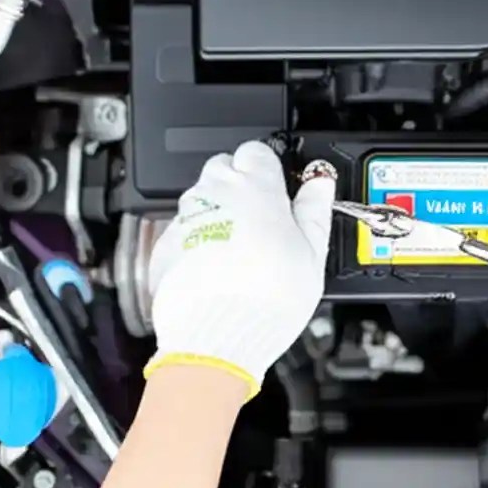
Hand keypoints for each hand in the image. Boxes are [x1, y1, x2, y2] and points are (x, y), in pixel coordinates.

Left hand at [144, 141, 334, 400]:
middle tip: (263, 220)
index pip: (258, 151)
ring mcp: (186, 218)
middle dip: (241, 185)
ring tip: (241, 249)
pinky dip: (198, 240)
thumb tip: (321, 183)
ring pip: (202, 197)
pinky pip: (184, 229)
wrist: (217, 336)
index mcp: (255, 187)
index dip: (269, 169)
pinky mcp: (166, 245)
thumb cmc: (268, 296)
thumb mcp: (312, 252)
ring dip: (218, 211)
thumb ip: (314, 209)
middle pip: (225, 168)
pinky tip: (218, 268)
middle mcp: (215, 193)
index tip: (279, 191)